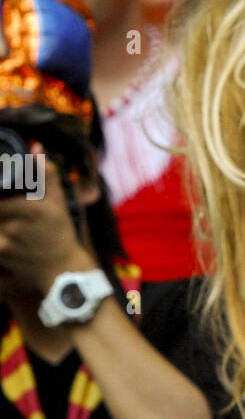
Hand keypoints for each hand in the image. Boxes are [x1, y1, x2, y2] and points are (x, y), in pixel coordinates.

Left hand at [0, 143, 96, 292]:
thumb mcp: (58, 203)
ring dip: (0, 224)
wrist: (64, 271)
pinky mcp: (2, 257)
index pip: (0, 198)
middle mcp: (16, 227)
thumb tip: (36, 148)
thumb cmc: (61, 234)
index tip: (2, 194)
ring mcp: (7, 244)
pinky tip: (9, 237)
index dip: (0, 195)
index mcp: (31, 210)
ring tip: (12, 223)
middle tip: (10, 212)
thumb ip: (46, 176)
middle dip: (2, 210)